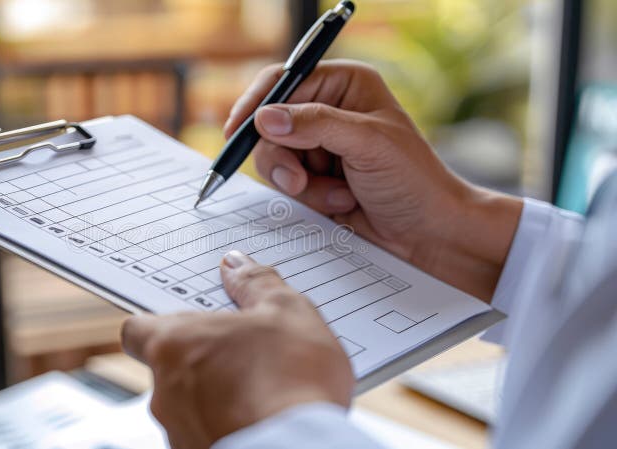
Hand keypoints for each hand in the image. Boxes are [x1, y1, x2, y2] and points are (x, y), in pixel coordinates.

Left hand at [121, 251, 352, 448]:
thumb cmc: (292, 382)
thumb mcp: (287, 312)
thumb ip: (256, 284)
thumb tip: (238, 264)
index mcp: (173, 345)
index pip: (137, 329)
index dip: (160, 325)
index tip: (189, 324)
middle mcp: (164, 393)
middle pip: (171, 369)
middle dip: (205, 363)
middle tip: (247, 357)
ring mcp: (178, 432)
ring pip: (190, 407)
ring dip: (218, 398)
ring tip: (265, 394)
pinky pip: (208, 435)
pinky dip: (229, 426)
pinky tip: (262, 422)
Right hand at [225, 60, 521, 300]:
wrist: (430, 233)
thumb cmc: (414, 181)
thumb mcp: (367, 144)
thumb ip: (315, 125)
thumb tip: (265, 118)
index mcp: (345, 85)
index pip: (284, 81)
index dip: (257, 104)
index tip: (237, 130)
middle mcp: (328, 111)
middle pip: (270, 124)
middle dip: (283, 158)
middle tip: (299, 181)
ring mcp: (319, 147)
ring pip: (273, 158)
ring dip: (301, 184)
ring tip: (339, 195)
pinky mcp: (314, 178)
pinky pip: (285, 184)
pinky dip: (309, 198)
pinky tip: (342, 203)